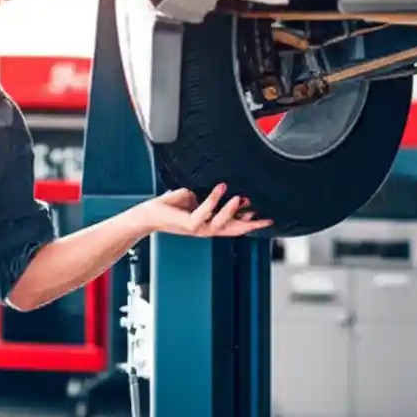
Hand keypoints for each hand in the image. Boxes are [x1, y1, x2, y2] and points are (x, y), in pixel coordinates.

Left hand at [135, 183, 272, 237]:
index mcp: (209, 224)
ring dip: (231, 210)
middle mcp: (205, 229)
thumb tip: (225, 185)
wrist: (149, 214)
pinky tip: (220, 188)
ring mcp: (196, 228)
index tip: (267, 218)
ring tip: (241, 197)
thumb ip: (209, 196)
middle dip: (251, 225)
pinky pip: (203, 213)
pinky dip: (213, 200)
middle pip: (233, 230)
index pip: (234, 225)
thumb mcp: (195, 198)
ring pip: (220, 224)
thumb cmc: (170, 206)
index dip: (251, 223)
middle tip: (267, 217)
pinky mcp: (187, 224)